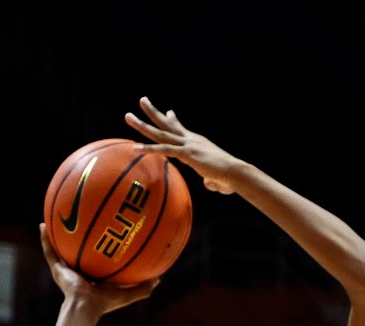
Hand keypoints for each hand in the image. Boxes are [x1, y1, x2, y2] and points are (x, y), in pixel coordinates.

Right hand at [40, 224, 157, 316]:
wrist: (85, 308)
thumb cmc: (104, 303)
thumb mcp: (126, 293)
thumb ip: (142, 287)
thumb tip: (159, 279)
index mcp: (92, 275)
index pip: (94, 257)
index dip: (97, 245)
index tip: (102, 230)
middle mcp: (77, 270)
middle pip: (76, 248)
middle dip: (77, 234)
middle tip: (80, 216)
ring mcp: (65, 269)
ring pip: (59, 247)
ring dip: (57, 232)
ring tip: (57, 215)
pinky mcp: (56, 269)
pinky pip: (49, 251)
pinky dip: (44, 239)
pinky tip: (42, 225)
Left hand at [124, 97, 246, 194]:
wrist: (236, 173)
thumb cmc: (229, 179)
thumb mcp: (216, 178)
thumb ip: (210, 180)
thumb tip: (209, 184)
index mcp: (197, 143)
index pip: (181, 130)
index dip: (172, 120)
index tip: (166, 112)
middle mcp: (191, 140)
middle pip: (167, 125)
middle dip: (153, 112)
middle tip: (142, 100)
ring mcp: (188, 145)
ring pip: (161, 134)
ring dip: (143, 125)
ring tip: (128, 116)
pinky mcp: (187, 154)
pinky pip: (164, 150)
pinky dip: (149, 149)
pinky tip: (136, 147)